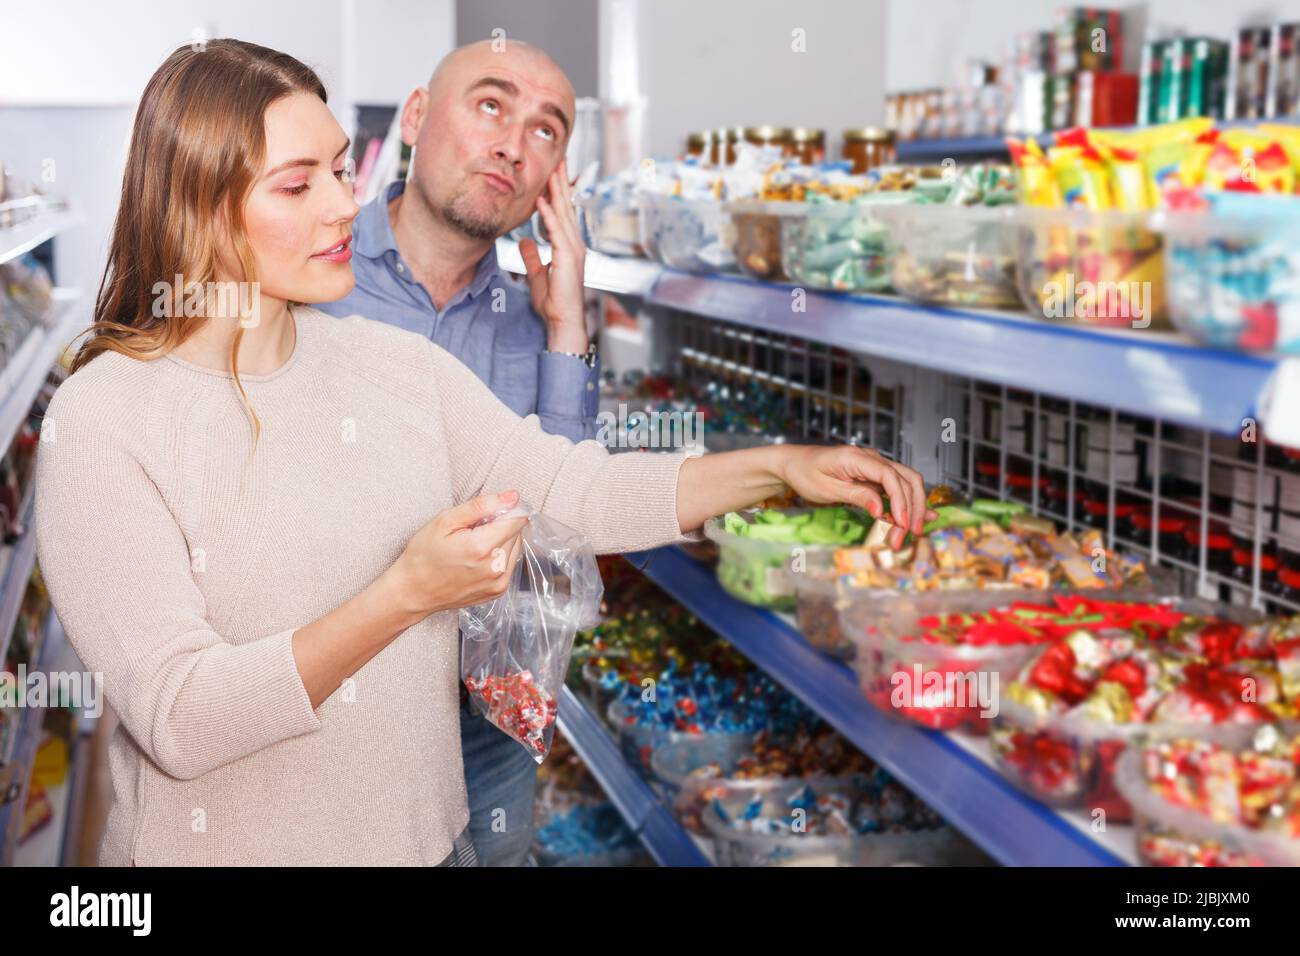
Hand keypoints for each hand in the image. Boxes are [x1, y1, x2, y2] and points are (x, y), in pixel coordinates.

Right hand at [392, 490, 526, 616]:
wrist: (413, 591)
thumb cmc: (424, 554)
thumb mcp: (445, 520)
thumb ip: (481, 506)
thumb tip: (512, 497)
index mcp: (482, 547)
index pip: (517, 519)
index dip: (505, 510)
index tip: (486, 513)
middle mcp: (495, 568)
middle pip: (516, 533)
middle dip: (499, 526)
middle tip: (471, 531)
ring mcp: (498, 583)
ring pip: (515, 548)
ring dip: (500, 541)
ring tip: (472, 545)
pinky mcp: (498, 591)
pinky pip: (509, 564)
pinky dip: (498, 556)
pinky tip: (476, 559)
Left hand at [519, 158, 588, 353]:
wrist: (564, 321)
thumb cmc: (554, 303)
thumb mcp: (537, 274)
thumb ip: (532, 257)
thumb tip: (525, 242)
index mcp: (569, 246)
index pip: (563, 212)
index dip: (559, 191)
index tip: (554, 171)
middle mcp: (574, 243)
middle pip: (567, 206)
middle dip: (562, 181)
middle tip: (559, 157)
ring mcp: (573, 249)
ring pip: (563, 213)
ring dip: (556, 190)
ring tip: (551, 169)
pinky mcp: (567, 257)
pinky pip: (556, 230)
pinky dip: (548, 213)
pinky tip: (542, 199)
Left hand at [777, 445, 935, 549]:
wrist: (793, 463)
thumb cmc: (804, 473)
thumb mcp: (826, 489)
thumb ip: (856, 496)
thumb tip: (880, 510)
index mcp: (857, 458)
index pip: (890, 476)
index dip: (900, 500)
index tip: (901, 523)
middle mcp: (871, 458)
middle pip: (906, 478)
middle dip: (912, 507)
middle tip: (908, 534)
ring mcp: (875, 465)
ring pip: (907, 482)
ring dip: (913, 506)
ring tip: (913, 531)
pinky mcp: (874, 475)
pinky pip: (897, 486)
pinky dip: (909, 501)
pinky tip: (923, 515)